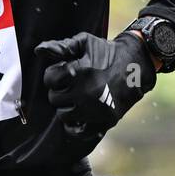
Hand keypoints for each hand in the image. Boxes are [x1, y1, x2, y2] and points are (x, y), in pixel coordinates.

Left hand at [34, 31, 155, 138]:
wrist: (136, 66)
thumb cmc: (106, 52)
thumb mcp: (84, 43)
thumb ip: (61, 47)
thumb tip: (39, 50)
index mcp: (80, 72)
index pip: (50, 79)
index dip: (54, 75)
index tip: (63, 72)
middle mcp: (87, 92)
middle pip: (54, 98)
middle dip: (60, 91)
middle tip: (71, 85)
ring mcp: (95, 109)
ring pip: (64, 115)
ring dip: (66, 107)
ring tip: (77, 97)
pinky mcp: (105, 121)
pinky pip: (79, 132)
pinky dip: (75, 125)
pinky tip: (79, 114)